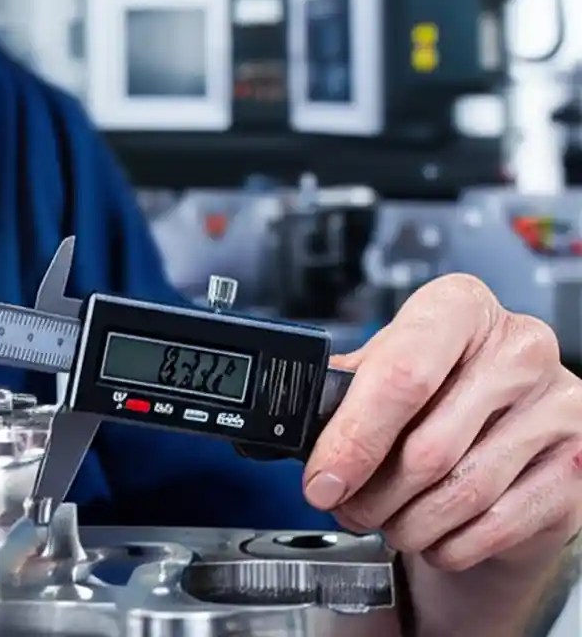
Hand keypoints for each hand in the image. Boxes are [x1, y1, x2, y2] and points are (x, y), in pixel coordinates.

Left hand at [304, 273, 581, 571]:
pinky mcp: (577, 464)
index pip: (401, 374)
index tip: (322, 480)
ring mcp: (559, 406)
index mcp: (460, 308)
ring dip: (407, 523)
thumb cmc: (440, 398)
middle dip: (371, 494)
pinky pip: (495, 525)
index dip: (354, 437)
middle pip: (426, 447)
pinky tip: (434, 533)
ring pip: (459, 493)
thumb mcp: (388, 372)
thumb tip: (297, 430)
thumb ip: (345, 392)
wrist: (511, 441)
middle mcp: (519, 349)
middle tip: (346, 507)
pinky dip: (449, 543)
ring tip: (387, 520)